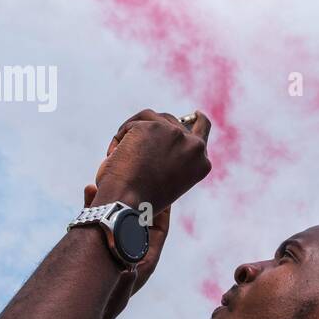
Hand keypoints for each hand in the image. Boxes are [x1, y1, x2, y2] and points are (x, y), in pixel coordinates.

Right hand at [84, 181, 167, 294]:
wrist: (88, 310)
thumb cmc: (110, 301)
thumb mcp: (123, 285)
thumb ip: (127, 273)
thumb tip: (130, 267)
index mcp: (146, 256)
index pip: (160, 226)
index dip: (165, 208)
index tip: (169, 188)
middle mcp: (131, 247)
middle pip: (139, 216)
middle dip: (139, 198)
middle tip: (139, 178)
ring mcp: (113, 243)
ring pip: (117, 215)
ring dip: (115, 198)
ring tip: (112, 179)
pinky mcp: (95, 242)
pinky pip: (96, 220)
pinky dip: (94, 206)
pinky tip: (90, 191)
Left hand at [92, 109, 211, 216]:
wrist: (127, 204)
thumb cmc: (142, 201)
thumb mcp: (168, 180)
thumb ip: (174, 158)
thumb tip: (162, 137)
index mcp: (202, 164)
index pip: (202, 130)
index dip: (196, 120)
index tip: (194, 114)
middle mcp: (194, 146)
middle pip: (172, 119)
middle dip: (153, 125)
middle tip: (138, 132)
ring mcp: (174, 134)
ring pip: (151, 119)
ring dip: (134, 135)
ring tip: (122, 158)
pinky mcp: (153, 126)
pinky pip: (133, 124)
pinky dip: (121, 138)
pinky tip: (116, 156)